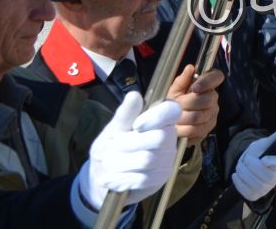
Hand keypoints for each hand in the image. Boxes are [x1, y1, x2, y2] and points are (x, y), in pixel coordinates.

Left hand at [74, 91, 183, 210]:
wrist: (103, 178)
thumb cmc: (110, 148)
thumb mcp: (113, 130)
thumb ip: (124, 115)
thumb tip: (134, 95)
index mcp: (159, 119)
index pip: (172, 110)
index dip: (157, 116)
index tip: (136, 125)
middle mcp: (169, 137)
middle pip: (159, 138)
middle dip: (128, 144)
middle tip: (113, 147)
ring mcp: (166, 159)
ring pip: (148, 160)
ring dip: (121, 163)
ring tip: (109, 164)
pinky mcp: (159, 178)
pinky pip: (143, 179)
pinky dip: (121, 179)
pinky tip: (111, 179)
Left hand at [166, 65, 223, 143]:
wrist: (172, 123)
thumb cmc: (174, 104)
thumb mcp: (175, 91)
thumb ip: (181, 80)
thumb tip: (190, 68)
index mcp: (207, 86)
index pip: (216, 77)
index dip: (207, 82)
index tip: (194, 88)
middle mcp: (213, 99)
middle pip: (205, 100)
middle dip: (186, 105)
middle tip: (175, 107)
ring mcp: (212, 115)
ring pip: (198, 117)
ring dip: (182, 119)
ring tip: (173, 119)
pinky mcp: (207, 129)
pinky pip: (196, 130)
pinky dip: (183, 130)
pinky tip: (178, 128)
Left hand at [231, 127, 275, 202]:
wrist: (250, 166)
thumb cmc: (262, 153)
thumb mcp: (267, 144)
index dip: (274, 163)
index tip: (264, 159)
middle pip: (267, 176)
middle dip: (253, 167)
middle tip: (246, 159)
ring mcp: (266, 189)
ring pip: (256, 184)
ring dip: (244, 173)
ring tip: (240, 165)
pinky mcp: (255, 195)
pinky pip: (246, 191)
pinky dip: (239, 182)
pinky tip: (237, 175)